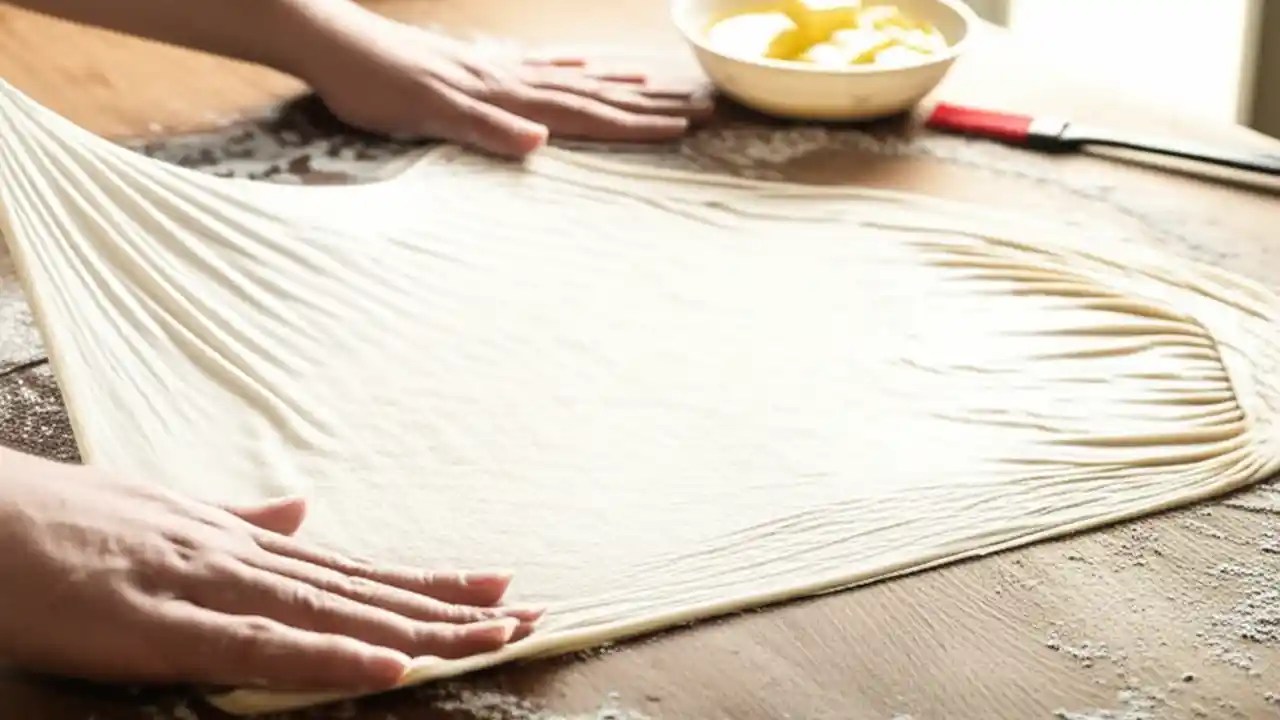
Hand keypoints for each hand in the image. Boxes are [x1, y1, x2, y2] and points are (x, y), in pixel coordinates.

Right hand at [0, 451, 539, 691]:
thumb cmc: (58, 523)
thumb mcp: (164, 517)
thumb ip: (240, 522)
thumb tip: (304, 510)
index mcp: (241, 545)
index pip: (355, 568)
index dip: (428, 581)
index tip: (495, 587)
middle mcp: (242, 560)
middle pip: (364, 590)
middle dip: (449, 607)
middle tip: (531, 614)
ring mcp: (206, 589)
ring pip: (335, 614)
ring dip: (417, 628)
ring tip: (493, 638)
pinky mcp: (162, 627)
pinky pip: (260, 649)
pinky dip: (329, 658)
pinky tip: (389, 666)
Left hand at [299, 12, 713, 157]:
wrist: (336, 45)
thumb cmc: (376, 87)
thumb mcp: (427, 116)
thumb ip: (487, 129)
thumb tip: (542, 142)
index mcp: (507, 97)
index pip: (586, 114)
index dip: (635, 123)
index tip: (683, 127)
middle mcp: (513, 81)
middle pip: (595, 95)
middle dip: (648, 106)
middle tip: (699, 106)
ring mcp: (499, 70)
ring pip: (576, 78)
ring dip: (621, 85)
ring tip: (661, 83)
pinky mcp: (479, 66)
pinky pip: (542, 66)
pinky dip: (572, 68)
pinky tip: (586, 64)